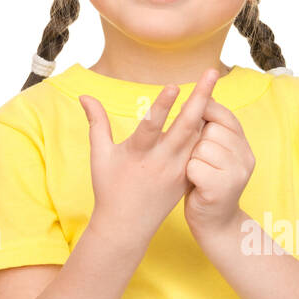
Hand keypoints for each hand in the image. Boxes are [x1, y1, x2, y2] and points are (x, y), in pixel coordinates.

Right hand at [79, 68, 221, 245]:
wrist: (127, 226)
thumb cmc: (109, 188)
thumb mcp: (99, 156)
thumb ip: (96, 123)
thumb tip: (84, 95)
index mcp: (138, 154)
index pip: (151, 126)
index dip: (162, 105)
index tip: (174, 85)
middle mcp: (162, 161)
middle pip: (185, 125)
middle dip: (199, 97)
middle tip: (212, 72)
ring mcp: (178, 170)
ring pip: (197, 136)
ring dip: (207, 111)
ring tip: (212, 83)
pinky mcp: (187, 178)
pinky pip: (201, 151)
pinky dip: (207, 133)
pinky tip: (214, 111)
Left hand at [183, 87, 255, 235]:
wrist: (215, 223)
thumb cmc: (207, 182)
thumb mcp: (214, 152)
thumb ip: (211, 128)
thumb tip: (202, 96)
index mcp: (244, 145)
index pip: (224, 115)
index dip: (205, 111)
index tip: (193, 119)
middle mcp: (246, 157)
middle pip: (209, 130)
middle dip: (196, 142)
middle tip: (200, 161)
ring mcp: (236, 173)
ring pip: (200, 147)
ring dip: (191, 159)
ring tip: (198, 173)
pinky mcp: (222, 188)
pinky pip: (194, 166)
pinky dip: (189, 174)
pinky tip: (195, 185)